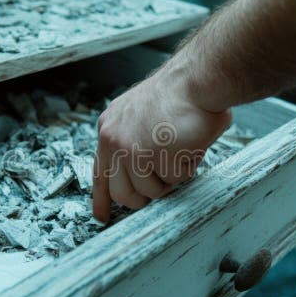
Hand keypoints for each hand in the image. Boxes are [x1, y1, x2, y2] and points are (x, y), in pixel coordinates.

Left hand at [92, 64, 231, 221]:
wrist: (195, 79)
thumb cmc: (179, 96)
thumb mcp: (139, 116)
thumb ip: (132, 144)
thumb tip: (139, 179)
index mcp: (109, 128)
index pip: (100, 173)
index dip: (102, 199)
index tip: (102, 217)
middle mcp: (113, 140)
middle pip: (123, 193)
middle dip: (146, 196)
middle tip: (165, 184)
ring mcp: (131, 150)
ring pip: (152, 190)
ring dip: (172, 176)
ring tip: (181, 148)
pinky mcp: (152, 156)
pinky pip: (174, 180)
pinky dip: (187, 166)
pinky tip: (189, 144)